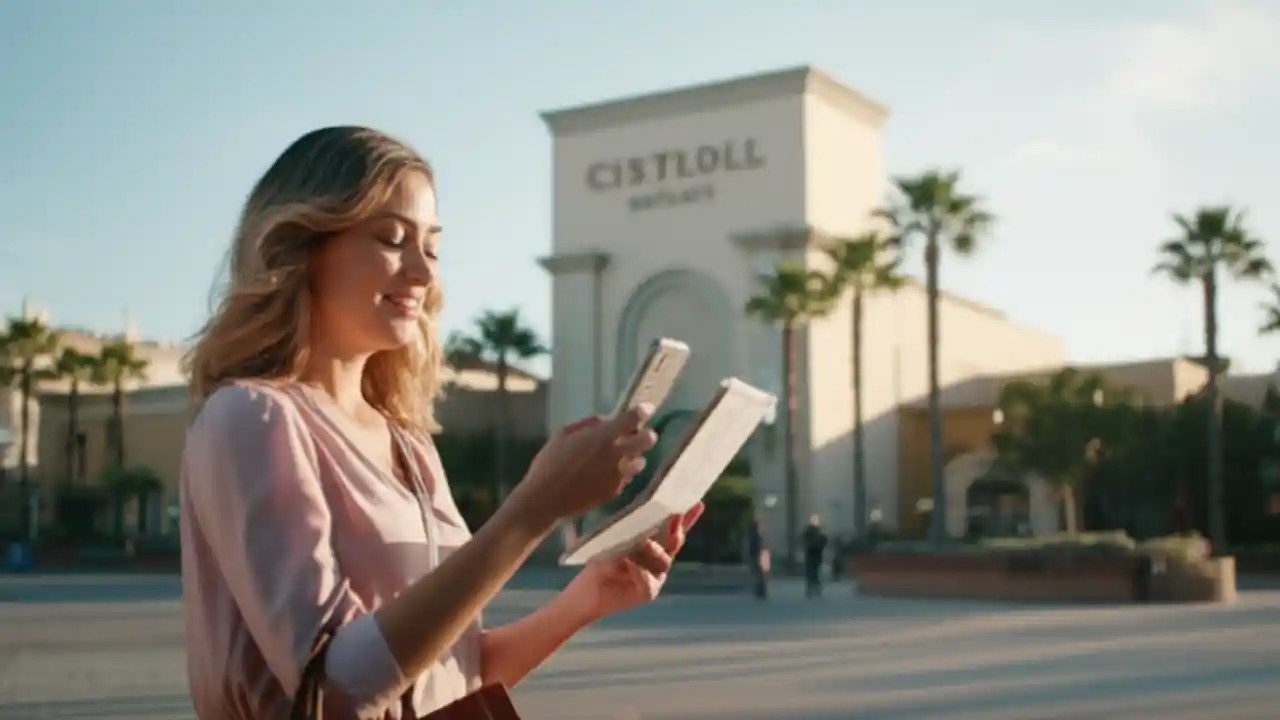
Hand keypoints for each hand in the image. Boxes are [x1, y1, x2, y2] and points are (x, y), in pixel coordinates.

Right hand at [508, 405, 657, 525]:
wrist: (545, 499)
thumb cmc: (549, 463)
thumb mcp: (563, 434)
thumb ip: (588, 425)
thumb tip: (606, 421)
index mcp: (602, 436)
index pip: (633, 417)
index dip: (641, 411)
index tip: (644, 410)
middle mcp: (615, 454)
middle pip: (648, 439)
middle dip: (647, 434)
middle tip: (638, 435)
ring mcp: (618, 475)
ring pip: (641, 461)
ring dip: (634, 457)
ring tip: (619, 458)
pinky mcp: (615, 491)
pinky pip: (627, 478)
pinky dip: (621, 474)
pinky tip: (606, 474)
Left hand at [562, 502, 705, 623]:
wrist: (584, 594)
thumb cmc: (598, 563)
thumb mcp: (613, 541)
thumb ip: (629, 532)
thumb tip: (639, 516)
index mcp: (653, 547)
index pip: (673, 531)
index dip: (687, 518)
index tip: (698, 503)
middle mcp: (659, 562)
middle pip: (674, 544)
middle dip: (677, 529)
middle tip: (674, 515)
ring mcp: (656, 578)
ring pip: (663, 561)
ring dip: (653, 549)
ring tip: (643, 541)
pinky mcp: (647, 594)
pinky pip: (648, 580)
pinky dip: (639, 570)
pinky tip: (629, 562)